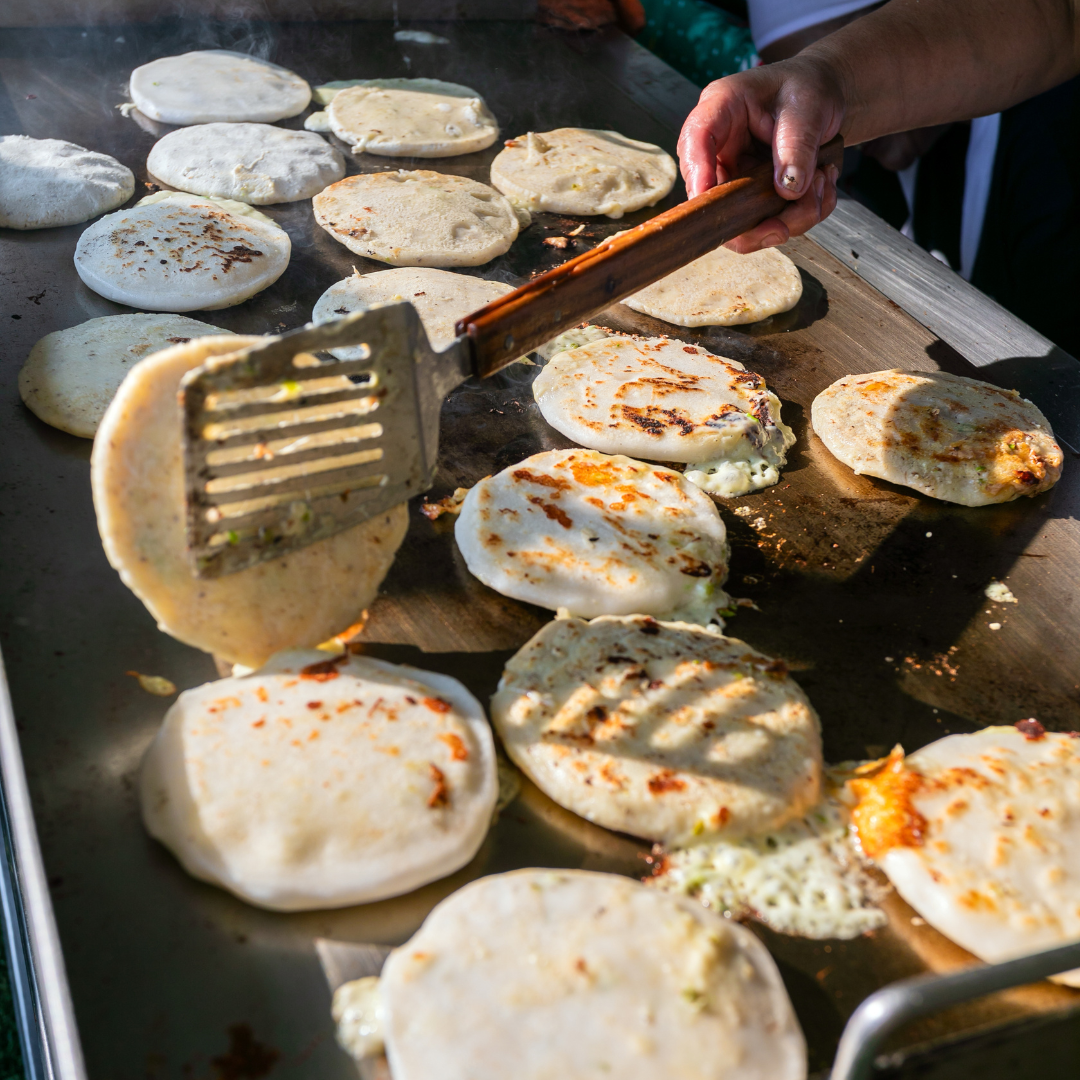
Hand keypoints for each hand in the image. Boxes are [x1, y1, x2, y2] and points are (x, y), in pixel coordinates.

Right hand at [677, 56, 845, 251]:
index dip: (697, 173)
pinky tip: (820, 186)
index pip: (695, 140)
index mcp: (722, 110)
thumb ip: (798, 144)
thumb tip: (788, 190)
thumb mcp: (809, 105)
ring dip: (791, 217)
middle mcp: (722, 149)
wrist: (827, 95)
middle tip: (784, 227)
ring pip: (746, 221)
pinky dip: (802, 214)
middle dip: (754, 221)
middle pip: (714, 199)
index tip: (709, 200)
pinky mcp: (755, 196)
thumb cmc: (809, 87)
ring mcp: (737, 176)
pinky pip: (771, 222)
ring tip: (821, 183)